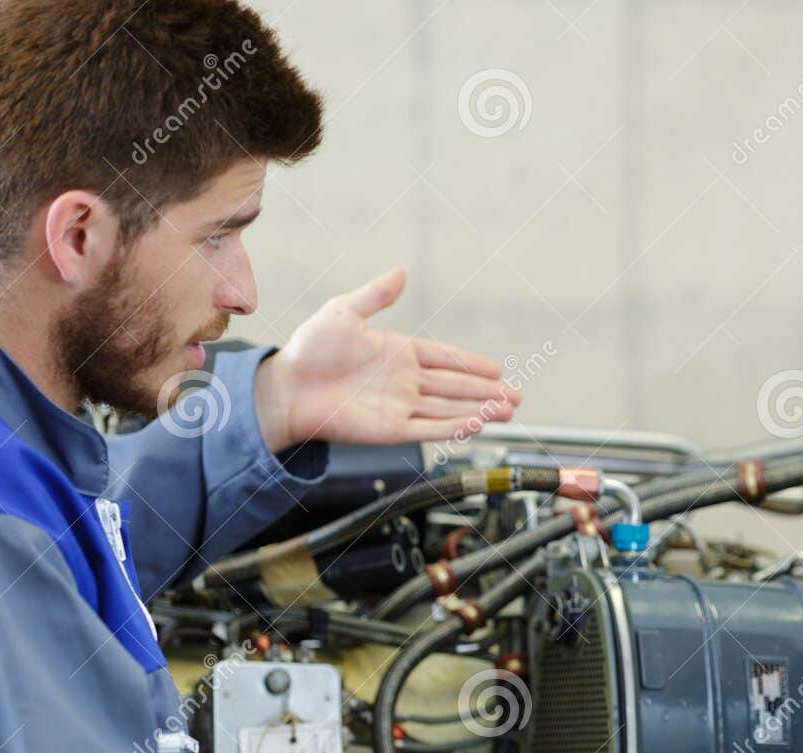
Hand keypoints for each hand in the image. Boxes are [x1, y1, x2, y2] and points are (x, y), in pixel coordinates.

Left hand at [253, 267, 518, 451]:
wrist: (287, 388)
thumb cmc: (310, 350)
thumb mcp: (344, 311)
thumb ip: (376, 296)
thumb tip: (401, 273)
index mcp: (397, 353)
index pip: (444, 359)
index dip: (471, 364)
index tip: (497, 370)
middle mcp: (403, 382)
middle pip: (454, 387)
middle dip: (486, 392)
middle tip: (515, 396)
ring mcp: (399, 407)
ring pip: (449, 410)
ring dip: (479, 410)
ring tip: (507, 411)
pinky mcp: (391, 430)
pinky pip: (429, 429)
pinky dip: (454, 427)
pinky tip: (477, 423)